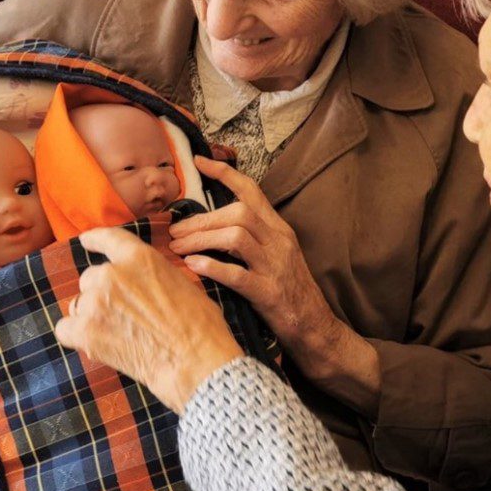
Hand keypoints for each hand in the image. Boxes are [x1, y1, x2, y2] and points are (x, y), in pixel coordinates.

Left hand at [55, 227, 242, 413]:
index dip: (94, 239)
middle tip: (123, 313)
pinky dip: (78, 336)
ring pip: (79, 303)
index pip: (108, 238)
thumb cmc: (199, 325)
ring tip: (117, 332)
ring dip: (92, 314)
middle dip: (102, 293)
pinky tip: (98, 343)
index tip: (86, 241)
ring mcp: (95, 303)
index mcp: (140, 259)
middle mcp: (111, 275)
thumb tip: (141, 282)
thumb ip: (153, 275)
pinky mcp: (84, 332)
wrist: (195, 361)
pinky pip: (66, 328)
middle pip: (91, 278)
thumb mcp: (182, 284)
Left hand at [168, 156, 380, 412]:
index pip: (252, 191)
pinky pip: (237, 274)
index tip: (199, 162)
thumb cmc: (289, 294)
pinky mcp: (269, 292)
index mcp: (280, 230)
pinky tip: (193, 266)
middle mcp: (280, 242)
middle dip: (201, 218)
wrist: (315, 328)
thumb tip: (210, 226)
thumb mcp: (275, 257)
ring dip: (201, 239)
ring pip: (235, 236)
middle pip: (238, 213)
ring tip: (178, 248)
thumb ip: (251, 239)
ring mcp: (275, 266)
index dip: (225, 173)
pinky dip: (212, 267)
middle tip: (175, 231)